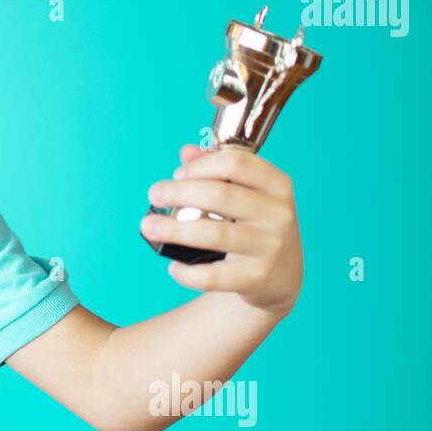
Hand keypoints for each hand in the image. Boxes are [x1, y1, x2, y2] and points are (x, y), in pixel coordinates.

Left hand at [140, 144, 302, 317]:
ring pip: (214, 233)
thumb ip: (218, 170)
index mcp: (276, 185)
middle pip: (221, 195)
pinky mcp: (257, 278)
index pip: (236, 163)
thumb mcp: (248, 195)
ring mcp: (270, 247)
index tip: (177, 173)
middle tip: (154, 194)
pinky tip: (173, 266)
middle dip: (179, 192)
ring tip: (148, 226)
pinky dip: (187, 272)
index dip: (201, 165)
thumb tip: (187, 152)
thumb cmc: (256, 226)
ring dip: (173, 229)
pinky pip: (213, 275)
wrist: (282, 277)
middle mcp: (278, 214)